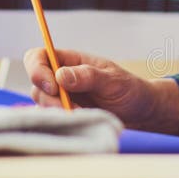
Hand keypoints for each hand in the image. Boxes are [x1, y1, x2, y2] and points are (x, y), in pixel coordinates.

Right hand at [23, 48, 178, 132]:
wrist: (142, 112)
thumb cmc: (131, 90)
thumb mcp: (114, 80)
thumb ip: (88, 76)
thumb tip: (61, 75)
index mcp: (72, 61)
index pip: (39, 56)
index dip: (37, 69)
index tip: (53, 86)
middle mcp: (62, 77)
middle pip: (36, 83)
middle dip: (49, 97)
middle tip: (70, 108)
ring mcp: (63, 96)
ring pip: (41, 102)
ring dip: (56, 111)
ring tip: (82, 114)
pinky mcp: (67, 113)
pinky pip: (52, 117)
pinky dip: (61, 121)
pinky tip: (80, 121)